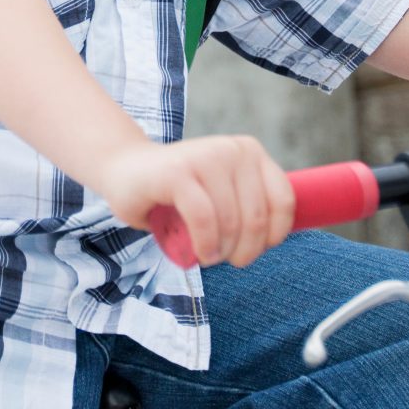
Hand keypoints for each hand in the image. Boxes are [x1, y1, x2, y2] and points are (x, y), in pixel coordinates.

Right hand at [97, 135, 293, 266]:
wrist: (124, 171)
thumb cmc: (178, 192)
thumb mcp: (223, 193)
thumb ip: (250, 204)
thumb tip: (277, 235)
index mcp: (249, 152)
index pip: (283, 201)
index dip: (274, 235)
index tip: (255, 249)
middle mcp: (231, 150)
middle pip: (257, 217)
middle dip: (245, 250)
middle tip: (226, 259)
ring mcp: (204, 157)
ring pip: (231, 221)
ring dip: (221, 251)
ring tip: (208, 256)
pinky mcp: (177, 172)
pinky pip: (204, 218)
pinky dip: (204, 244)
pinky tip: (198, 253)